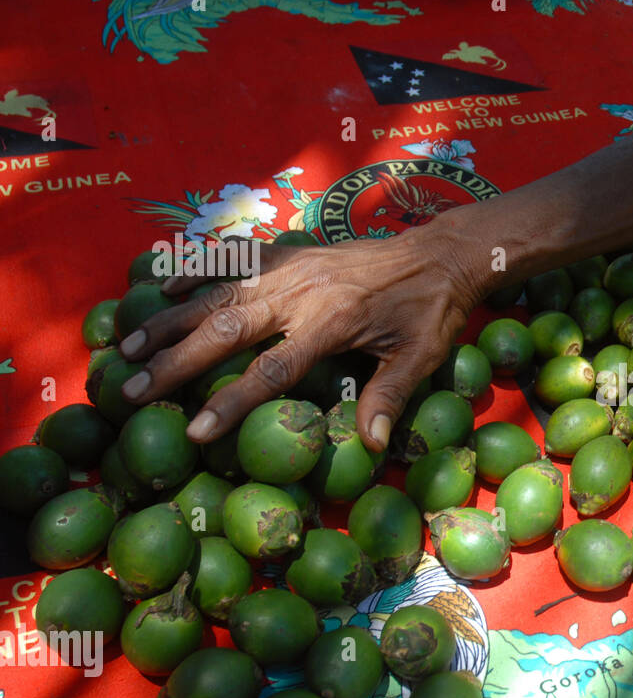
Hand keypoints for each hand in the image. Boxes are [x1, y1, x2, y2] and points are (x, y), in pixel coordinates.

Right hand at [117, 225, 482, 451]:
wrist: (440, 253)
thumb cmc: (430, 312)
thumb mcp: (419, 358)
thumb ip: (389, 398)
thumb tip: (370, 447)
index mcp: (330, 322)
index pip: (270, 371)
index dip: (230, 403)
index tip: (194, 431)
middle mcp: (299, 292)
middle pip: (225, 330)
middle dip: (176, 362)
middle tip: (131, 390)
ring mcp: (290, 266)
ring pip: (218, 293)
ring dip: (170, 319)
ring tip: (128, 346)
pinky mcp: (289, 251)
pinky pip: (234, 257)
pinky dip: (197, 268)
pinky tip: (162, 285)